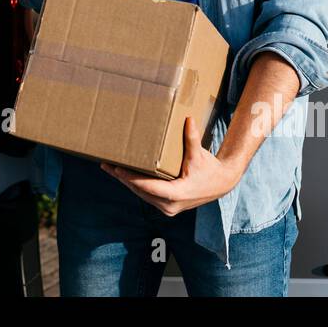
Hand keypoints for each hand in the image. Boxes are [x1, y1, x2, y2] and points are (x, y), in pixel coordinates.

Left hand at [100, 115, 242, 215]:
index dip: (130, 178)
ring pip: (141, 194)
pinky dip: (135, 185)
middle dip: (122, 178)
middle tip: (106, 164)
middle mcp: (170, 206)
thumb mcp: (199, 154)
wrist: (221, 184)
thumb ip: (192, 138)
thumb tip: (188, 119)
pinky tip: (123, 175)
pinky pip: (146, 195)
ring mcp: (167, 208)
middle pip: (140, 191)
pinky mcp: (166, 206)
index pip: (148, 187)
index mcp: (177, 194)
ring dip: (126, 182)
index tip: (116, 169)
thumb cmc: (209, 168)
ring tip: (110, 168)